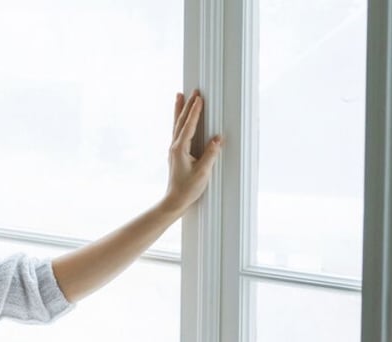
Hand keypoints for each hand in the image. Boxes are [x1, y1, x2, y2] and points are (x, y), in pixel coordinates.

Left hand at [163, 90, 223, 212]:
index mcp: (179, 149)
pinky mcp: (176, 154)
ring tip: (180, 96)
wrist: (174, 201)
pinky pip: (178, 132)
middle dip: (187, 105)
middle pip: (180, 121)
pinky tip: (181, 119)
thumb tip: (218, 138)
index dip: (194, 112)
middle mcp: (174, 147)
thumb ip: (210, 154)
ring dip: (179, 110)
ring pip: (177, 125)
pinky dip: (180, 121)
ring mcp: (174, 150)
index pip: (188, 126)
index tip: (199, 98)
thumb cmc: (188, 188)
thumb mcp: (203, 172)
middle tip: (192, 91)